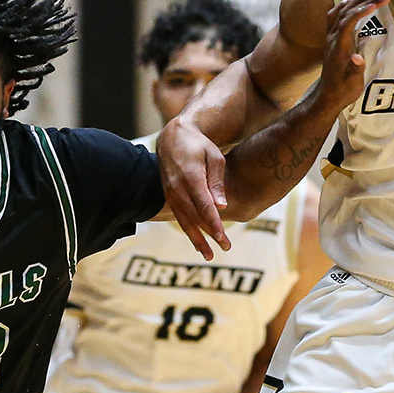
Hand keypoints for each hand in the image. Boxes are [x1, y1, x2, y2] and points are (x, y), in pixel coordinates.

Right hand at [158, 117, 232, 261]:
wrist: (172, 138)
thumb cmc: (199, 146)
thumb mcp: (214, 157)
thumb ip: (217, 182)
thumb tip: (222, 206)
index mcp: (191, 176)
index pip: (203, 205)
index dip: (213, 223)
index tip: (222, 237)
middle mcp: (177, 187)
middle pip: (194, 217)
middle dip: (209, 234)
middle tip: (225, 248)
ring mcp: (170, 193)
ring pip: (184, 221)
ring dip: (197, 239)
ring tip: (209, 255)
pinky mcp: (168, 196)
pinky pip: (179, 217)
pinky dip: (189, 231)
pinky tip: (197, 243)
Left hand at [313, 0, 388, 115]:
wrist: (327, 97)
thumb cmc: (342, 91)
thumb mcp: (352, 84)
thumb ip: (356, 69)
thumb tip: (358, 57)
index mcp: (339, 48)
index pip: (348, 22)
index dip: (361, 11)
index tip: (377, 3)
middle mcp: (332, 40)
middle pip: (344, 13)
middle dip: (362, 1)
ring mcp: (330, 39)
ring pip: (339, 12)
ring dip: (354, 1)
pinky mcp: (331, 40)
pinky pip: (334, 17)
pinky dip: (344, 7)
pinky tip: (352, 4)